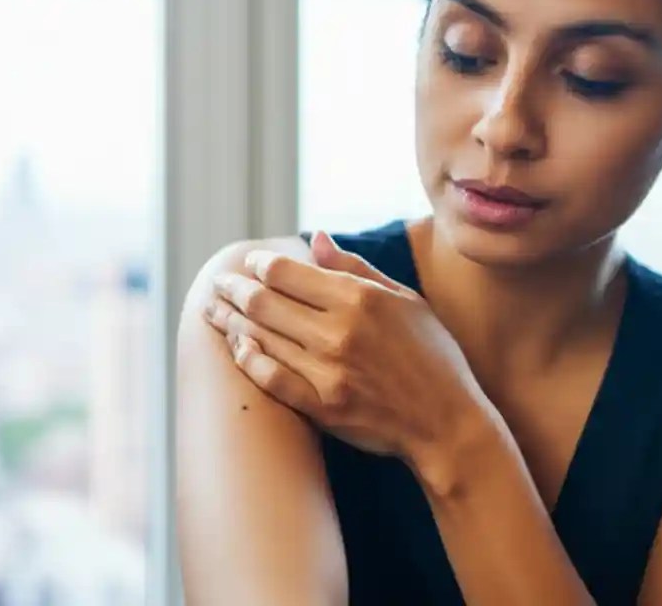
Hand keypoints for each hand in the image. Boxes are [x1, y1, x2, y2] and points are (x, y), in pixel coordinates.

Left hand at [204, 230, 488, 462]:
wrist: (448, 424)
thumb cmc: (433, 356)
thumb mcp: (404, 300)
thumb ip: (355, 268)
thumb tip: (314, 238)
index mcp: (358, 298)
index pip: (285, 272)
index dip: (258, 264)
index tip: (249, 263)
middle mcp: (338, 331)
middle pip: (263, 301)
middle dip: (233, 288)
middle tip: (218, 283)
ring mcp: (327, 371)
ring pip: (260, 336)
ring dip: (230, 320)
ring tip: (213, 310)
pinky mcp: (322, 407)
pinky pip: (269, 378)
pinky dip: (248, 359)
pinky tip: (237, 347)